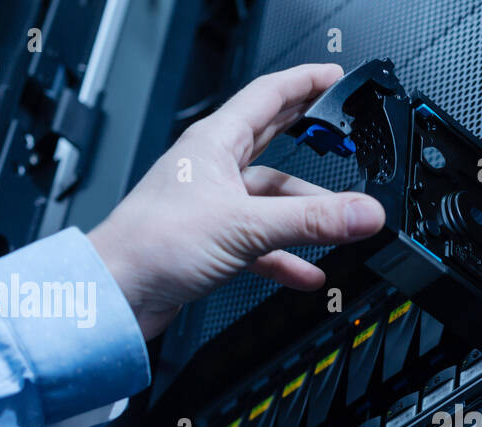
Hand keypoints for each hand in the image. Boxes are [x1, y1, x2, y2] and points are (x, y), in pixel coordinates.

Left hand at [88, 63, 385, 340]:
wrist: (117, 292)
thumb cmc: (152, 243)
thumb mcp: (246, 226)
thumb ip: (312, 221)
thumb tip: (364, 211)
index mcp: (214, 143)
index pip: (268, 95)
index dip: (304, 83)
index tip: (333, 78)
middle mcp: (213, 169)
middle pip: (273, 143)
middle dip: (309, 139)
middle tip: (342, 132)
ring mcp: (213, 206)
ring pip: (272, 202)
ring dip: (305, 217)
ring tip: (340, 228)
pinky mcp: (212, 242)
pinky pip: (261, 243)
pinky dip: (286, 257)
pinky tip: (307, 272)